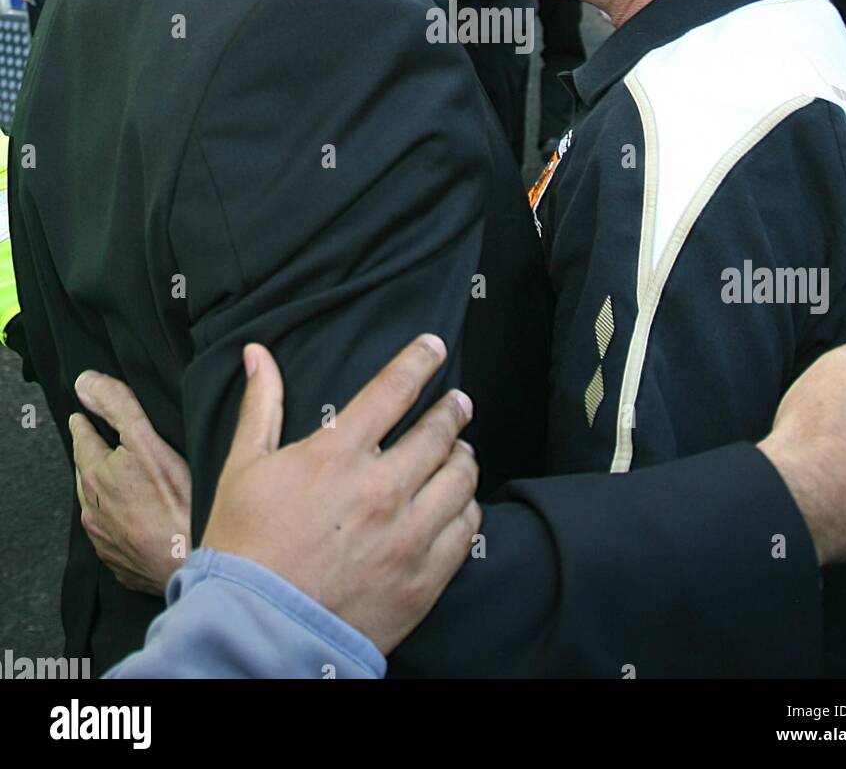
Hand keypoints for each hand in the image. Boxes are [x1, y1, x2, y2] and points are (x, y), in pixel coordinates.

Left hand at [70, 373, 191, 595]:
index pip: (83, 441)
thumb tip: (86, 382)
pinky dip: (117, 521)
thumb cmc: (177, 502)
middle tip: (98, 443)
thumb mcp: (148, 441)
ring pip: (97, 507)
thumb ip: (117, 407)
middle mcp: (94, 511)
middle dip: (91, 457)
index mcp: (98, 477)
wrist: (192, 560)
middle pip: (87, 475)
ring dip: (102, 491)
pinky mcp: (121, 563)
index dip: (85, 425)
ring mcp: (106, 541)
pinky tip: (135, 519)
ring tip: (116, 480)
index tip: (82, 417)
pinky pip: (112, 536)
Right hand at [202, 335, 479, 652]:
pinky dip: (466, 509)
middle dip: (452, 409)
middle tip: (458, 403)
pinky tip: (457, 504)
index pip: (394, 390)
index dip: (419, 361)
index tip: (434, 348)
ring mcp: (406, 536)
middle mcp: (380, 489)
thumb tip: (257, 354)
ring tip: (459, 452)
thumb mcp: (243, 468)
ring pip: (460, 479)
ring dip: (462, 458)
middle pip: (438, 432)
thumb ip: (261, 406)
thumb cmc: (244, 548)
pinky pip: (466, 531)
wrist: (254, 634)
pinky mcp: (423, 578)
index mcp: (337, 455)